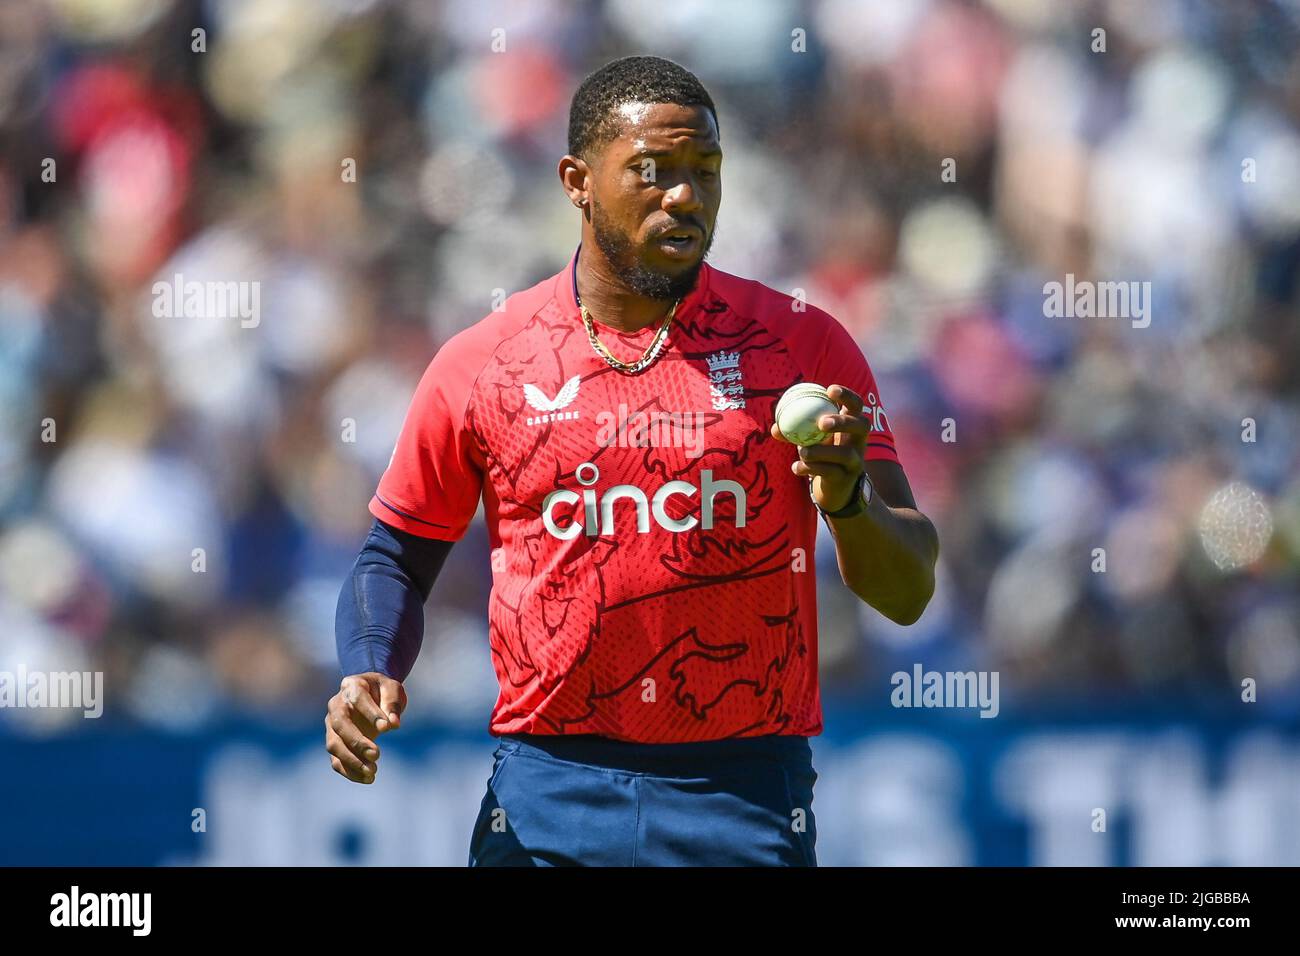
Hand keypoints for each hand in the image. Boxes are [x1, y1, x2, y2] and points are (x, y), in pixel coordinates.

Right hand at [325, 672, 406, 783]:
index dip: (371, 713)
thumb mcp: (392, 688)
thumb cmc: (382, 691)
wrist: (371, 696)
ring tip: (372, 772)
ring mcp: (332, 725)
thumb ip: (393, 703)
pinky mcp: (335, 742)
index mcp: (351, 686)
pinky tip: (367, 779)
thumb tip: (393, 725)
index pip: (358, 699)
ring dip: (352, 761)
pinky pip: (336, 759)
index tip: (387, 728)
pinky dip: (349, 772)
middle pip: (340, 725)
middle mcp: (336, 705)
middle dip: (357, 741)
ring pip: (334, 745)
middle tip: (377, 754)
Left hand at [770, 383, 868, 512]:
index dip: (847, 396)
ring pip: (845, 454)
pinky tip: (796, 467)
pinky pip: (831, 472)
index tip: (830, 390)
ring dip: (821, 451)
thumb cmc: (822, 453)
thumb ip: (795, 431)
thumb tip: (775, 427)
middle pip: (862, 426)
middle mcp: (859, 441)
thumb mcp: (811, 438)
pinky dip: (811, 469)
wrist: (834, 485)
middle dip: (843, 422)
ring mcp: (856, 461)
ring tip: (802, 451)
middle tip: (822, 423)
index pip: (856, 405)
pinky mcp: (847, 478)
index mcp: (851, 424)